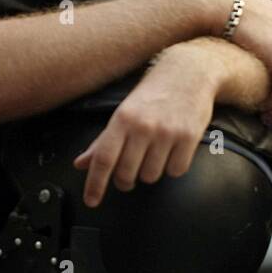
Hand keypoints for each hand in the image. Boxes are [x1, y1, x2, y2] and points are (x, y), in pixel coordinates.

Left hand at [72, 44, 215, 207]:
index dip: (95, 184)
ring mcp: (168, 132)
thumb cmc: (155, 92)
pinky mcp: (189, 137)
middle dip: (125, 180)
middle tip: (128, 172)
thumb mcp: (124, 111)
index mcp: (123, 118)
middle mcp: (144, 126)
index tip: (92, 201)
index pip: (104, 159)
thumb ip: (102, 141)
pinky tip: (172, 150)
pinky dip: (172, 166)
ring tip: (154, 152)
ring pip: (151, 176)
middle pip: (127, 174)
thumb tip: (81, 164)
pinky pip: (176, 171)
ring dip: (150, 171)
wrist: (190, 71)